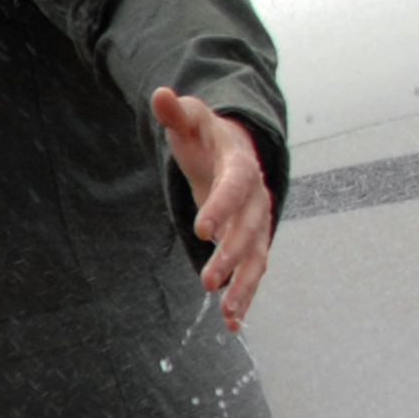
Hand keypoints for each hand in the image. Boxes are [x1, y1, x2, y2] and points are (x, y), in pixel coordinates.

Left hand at [153, 88, 274, 328]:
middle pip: (249, 228)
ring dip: (245, 285)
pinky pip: (253, 269)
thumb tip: (161, 94)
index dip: (221, 206)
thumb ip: (175, 111)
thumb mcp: (189, 119)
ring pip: (257, 255)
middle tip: (209, 281)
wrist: (234, 147)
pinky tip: (233, 323)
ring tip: (229, 313)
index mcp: (240, 164)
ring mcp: (257, 221)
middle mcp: (256, 196)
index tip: (202, 230)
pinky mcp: (252, 240)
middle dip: (231, 256)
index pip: (235, 185)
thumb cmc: (205, 135)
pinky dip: (246, 295)